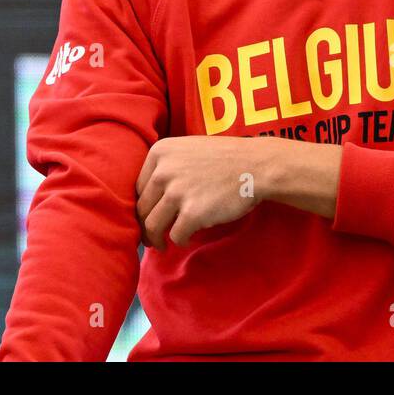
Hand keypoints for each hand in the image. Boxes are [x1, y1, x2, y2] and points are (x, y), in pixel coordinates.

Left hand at [135, 135, 271, 249]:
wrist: (256, 165)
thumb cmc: (225, 158)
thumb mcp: (188, 149)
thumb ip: (167, 165)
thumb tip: (148, 195)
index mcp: (160, 152)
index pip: (138, 187)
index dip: (142, 205)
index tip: (148, 216)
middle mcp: (163, 171)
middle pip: (142, 208)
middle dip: (145, 226)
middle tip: (151, 237)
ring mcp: (177, 192)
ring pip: (152, 226)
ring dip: (155, 239)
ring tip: (161, 245)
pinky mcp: (192, 214)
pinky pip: (176, 235)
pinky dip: (179, 240)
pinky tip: (186, 239)